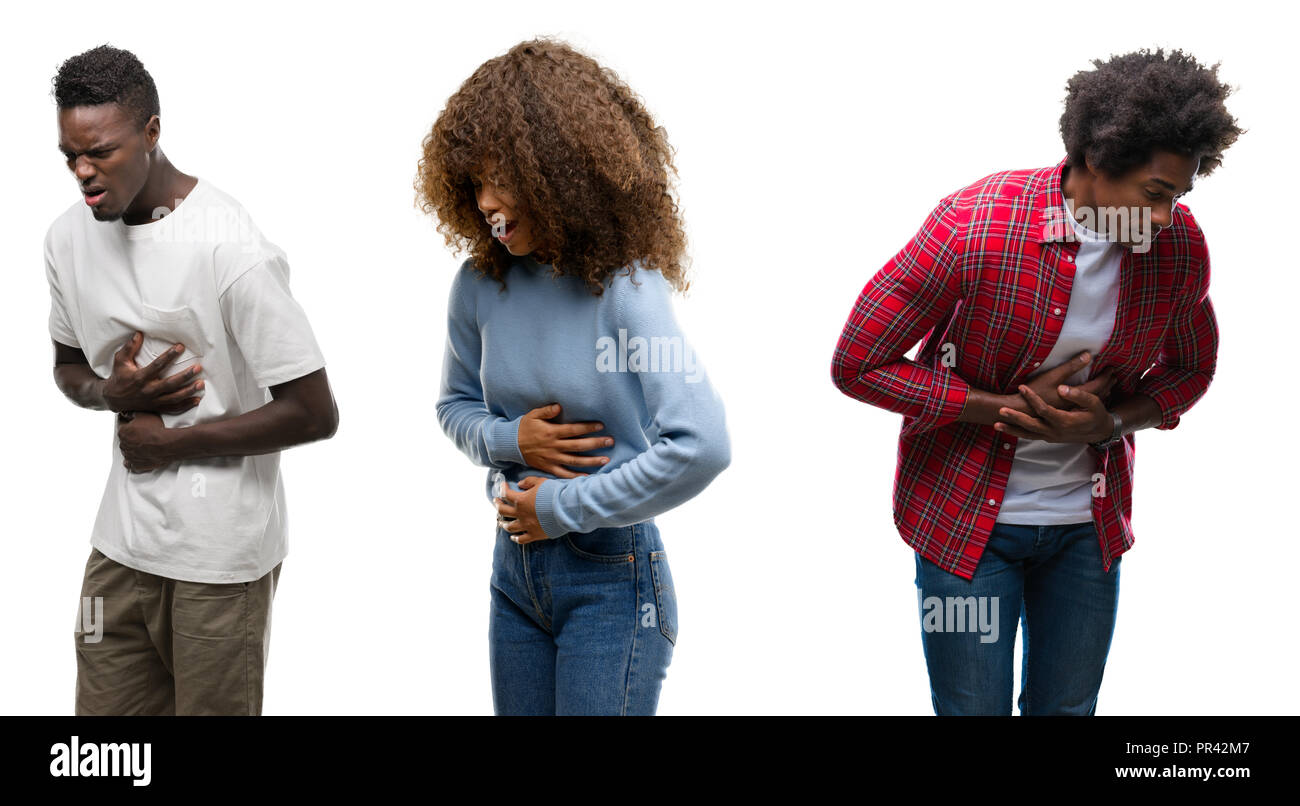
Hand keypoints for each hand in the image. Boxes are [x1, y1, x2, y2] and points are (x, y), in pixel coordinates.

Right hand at [103, 332, 204, 414]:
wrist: (113, 399)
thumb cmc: (119, 376)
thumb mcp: (120, 360)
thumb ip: (129, 347)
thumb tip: (138, 333)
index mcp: (140, 377)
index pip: (157, 365)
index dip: (169, 356)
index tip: (180, 347)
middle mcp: (148, 390)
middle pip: (170, 384)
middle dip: (185, 376)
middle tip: (198, 368)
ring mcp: (153, 400)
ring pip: (174, 398)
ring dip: (189, 391)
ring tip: (201, 384)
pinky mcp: (156, 407)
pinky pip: (173, 408)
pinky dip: (186, 405)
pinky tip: (197, 400)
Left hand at [117, 411, 176, 471]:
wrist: (166, 445)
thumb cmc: (156, 430)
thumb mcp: (143, 414)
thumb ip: (131, 413)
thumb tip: (125, 413)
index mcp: (122, 432)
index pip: (122, 425)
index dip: (129, 423)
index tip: (135, 423)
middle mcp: (123, 445)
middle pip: (124, 439)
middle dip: (131, 437)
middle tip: (141, 434)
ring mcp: (129, 456)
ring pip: (127, 452)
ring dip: (132, 449)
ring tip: (142, 446)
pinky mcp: (136, 465)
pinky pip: (131, 465)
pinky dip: (133, 462)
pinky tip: (137, 458)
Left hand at [494, 476, 548, 543]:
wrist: (566, 509)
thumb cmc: (554, 493)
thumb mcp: (541, 482)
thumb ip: (529, 482)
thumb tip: (520, 484)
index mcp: (521, 500)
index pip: (506, 493)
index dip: (502, 488)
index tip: (503, 485)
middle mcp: (520, 514)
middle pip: (502, 511)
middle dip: (497, 505)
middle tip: (496, 502)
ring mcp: (526, 526)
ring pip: (509, 526)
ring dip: (503, 523)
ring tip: (501, 522)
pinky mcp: (534, 535)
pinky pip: (521, 539)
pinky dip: (516, 538)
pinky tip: (513, 537)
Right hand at [517, 404, 610, 477]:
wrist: (510, 445)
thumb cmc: (524, 427)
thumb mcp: (533, 415)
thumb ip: (547, 410)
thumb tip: (560, 406)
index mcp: (552, 432)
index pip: (573, 430)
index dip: (588, 428)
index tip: (601, 426)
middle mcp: (554, 447)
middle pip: (578, 446)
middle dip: (596, 444)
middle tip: (610, 442)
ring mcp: (552, 459)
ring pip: (574, 461)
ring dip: (591, 461)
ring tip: (606, 460)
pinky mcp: (548, 468)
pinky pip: (564, 474)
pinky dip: (575, 477)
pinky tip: (588, 477)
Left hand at [995, 381, 1115, 443]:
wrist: (1100, 432)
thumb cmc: (1096, 414)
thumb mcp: (1093, 402)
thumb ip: (1078, 395)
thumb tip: (1062, 388)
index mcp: (1065, 421)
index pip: (1044, 410)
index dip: (1032, 398)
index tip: (1022, 387)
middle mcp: (1055, 432)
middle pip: (1031, 425)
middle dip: (1015, 418)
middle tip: (1001, 410)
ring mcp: (1051, 437)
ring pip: (1028, 434)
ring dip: (1011, 430)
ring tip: (995, 424)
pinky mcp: (1048, 438)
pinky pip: (1030, 436)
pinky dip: (1018, 433)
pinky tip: (1006, 428)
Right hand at [1020, 351, 1115, 411]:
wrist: (1019, 410)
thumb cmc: (1036, 392)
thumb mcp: (1053, 376)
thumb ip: (1071, 366)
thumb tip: (1088, 355)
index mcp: (1075, 395)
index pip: (1097, 385)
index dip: (1105, 376)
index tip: (1111, 368)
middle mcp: (1076, 405)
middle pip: (1098, 395)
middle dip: (1107, 384)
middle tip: (1113, 376)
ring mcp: (1071, 410)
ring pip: (1092, 402)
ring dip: (1102, 393)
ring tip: (1107, 386)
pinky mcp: (1065, 413)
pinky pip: (1085, 406)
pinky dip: (1092, 400)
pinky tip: (1091, 398)